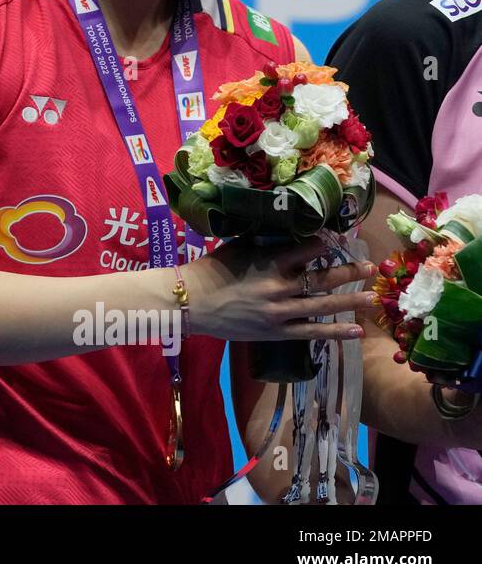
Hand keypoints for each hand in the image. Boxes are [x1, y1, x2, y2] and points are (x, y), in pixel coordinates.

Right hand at [183, 235, 375, 342]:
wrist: (192, 303)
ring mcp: (280, 312)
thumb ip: (265, 241)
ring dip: (350, 301)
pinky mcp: (277, 332)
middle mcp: (280, 286)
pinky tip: (356, 331)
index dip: (328, 243)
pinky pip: (311, 332)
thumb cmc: (211, 270)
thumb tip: (288, 230)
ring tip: (372, 297)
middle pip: (323, 278)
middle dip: (349, 272)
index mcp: (270, 261)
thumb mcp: (238, 247)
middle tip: (371, 267)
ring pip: (323, 305)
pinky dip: (335, 332)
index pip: (309, 248)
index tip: (343, 239)